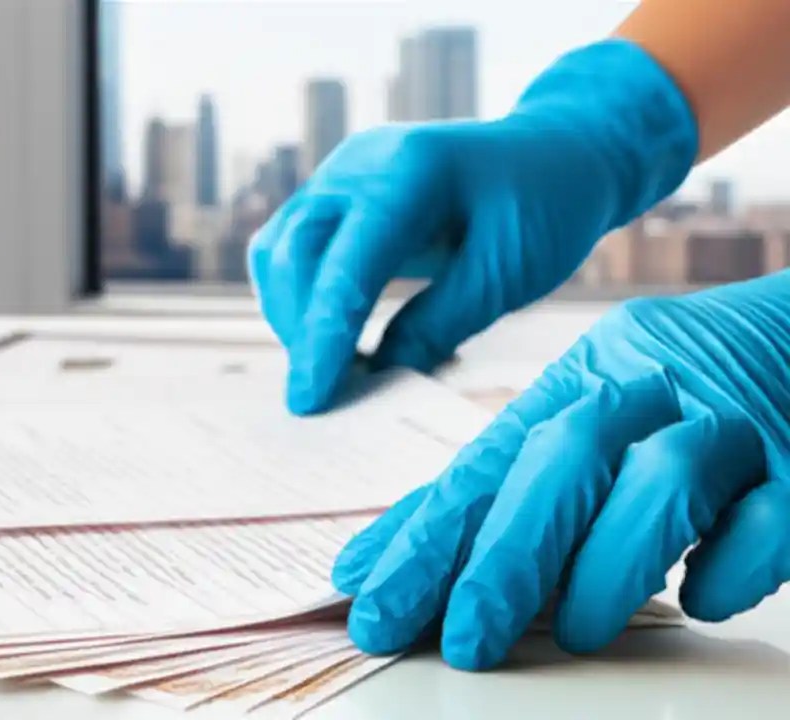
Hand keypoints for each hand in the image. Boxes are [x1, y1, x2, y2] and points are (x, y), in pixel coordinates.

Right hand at [248, 39, 697, 414]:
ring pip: (278, 252)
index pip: (345, 264)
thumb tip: (371, 380)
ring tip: (334, 365)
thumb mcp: (508, 274)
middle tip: (327, 393)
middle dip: (301, 330)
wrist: (557, 152)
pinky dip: (299, 297)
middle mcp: (359, 163)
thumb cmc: (546, 207)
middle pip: (292, 255)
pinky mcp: (332, 193)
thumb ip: (437, 325)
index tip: (309, 399)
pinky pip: (289, 247)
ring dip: (293, 316)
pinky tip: (333, 334)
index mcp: (411, 171)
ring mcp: (339, 172)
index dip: (323, 337)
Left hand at [332, 272, 789, 669]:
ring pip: (665, 479)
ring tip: (580, 633)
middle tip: (466, 639)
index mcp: (585, 374)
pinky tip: (696, 602)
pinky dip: (730, 568)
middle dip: (506, 555)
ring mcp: (737, 421)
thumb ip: (500, 486)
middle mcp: (652, 387)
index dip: (427, 533)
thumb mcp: (590, 416)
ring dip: (611, 565)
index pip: (491, 458)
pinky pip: (774, 518)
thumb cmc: (684, 394)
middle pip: (564, 456)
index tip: (370, 600)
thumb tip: (380, 559)